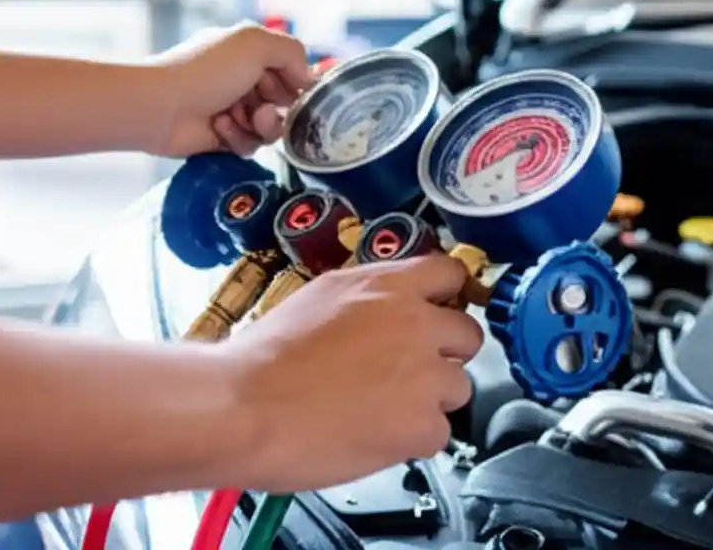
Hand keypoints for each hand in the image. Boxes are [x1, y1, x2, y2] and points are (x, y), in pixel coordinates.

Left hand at [147, 23, 314, 156]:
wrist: (160, 107)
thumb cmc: (205, 70)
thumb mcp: (256, 44)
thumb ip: (293, 52)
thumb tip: (308, 78)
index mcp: (248, 52)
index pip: (290, 69)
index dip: (298, 83)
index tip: (299, 94)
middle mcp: (241, 79)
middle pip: (284, 102)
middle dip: (279, 108)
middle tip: (262, 110)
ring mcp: (232, 109)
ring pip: (270, 127)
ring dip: (259, 125)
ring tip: (237, 118)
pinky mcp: (223, 137)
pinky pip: (250, 144)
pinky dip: (238, 136)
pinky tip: (218, 127)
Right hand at [220, 255, 483, 491]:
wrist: (243, 408)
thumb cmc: (265, 358)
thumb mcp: (318, 296)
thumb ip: (367, 297)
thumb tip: (388, 306)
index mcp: (388, 286)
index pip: (451, 274)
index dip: (446, 298)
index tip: (437, 313)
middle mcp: (417, 324)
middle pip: (468, 335)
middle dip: (445, 354)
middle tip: (407, 372)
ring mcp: (425, 376)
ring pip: (457, 387)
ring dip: (429, 400)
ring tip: (379, 409)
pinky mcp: (422, 426)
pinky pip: (439, 433)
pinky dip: (413, 439)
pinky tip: (374, 435)